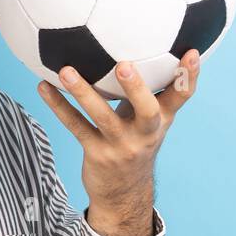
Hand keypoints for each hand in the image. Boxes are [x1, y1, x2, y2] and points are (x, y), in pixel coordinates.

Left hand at [37, 50, 200, 235]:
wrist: (123, 192)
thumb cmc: (134, 142)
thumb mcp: (148, 119)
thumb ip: (147, 88)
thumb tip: (140, 43)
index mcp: (161, 120)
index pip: (182, 97)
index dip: (189, 76)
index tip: (192, 52)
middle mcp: (145, 133)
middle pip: (147, 110)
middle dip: (137, 88)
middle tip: (124, 64)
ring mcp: (121, 145)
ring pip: (103, 117)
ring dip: (83, 92)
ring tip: (67, 70)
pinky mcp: (97, 153)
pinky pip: (76, 125)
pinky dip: (58, 105)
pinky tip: (43, 86)